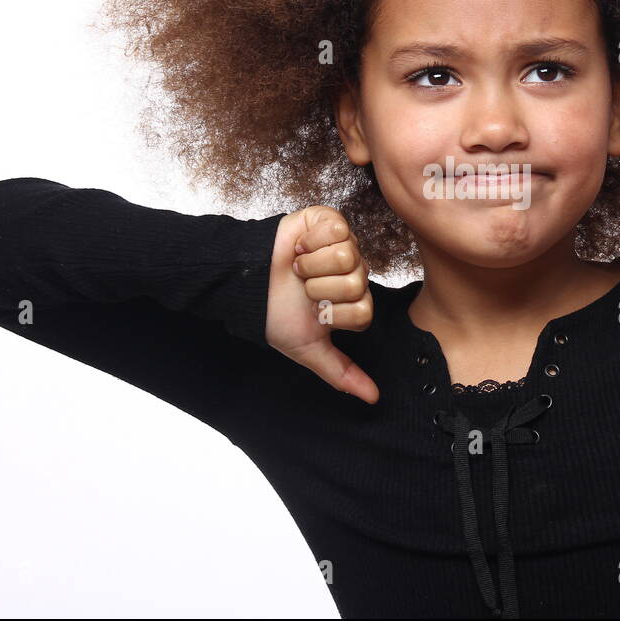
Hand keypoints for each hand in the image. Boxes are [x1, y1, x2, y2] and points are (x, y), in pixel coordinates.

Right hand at [265, 206, 378, 402]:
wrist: (246, 282)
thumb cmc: (276, 313)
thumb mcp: (308, 349)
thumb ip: (341, 373)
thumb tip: (373, 398)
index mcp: (354, 301)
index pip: (364, 312)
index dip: (334, 314)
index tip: (314, 312)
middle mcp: (355, 272)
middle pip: (357, 283)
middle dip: (320, 289)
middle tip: (304, 288)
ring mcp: (346, 245)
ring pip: (347, 256)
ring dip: (313, 266)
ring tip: (300, 268)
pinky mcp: (331, 221)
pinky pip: (337, 230)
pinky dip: (311, 241)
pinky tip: (300, 247)